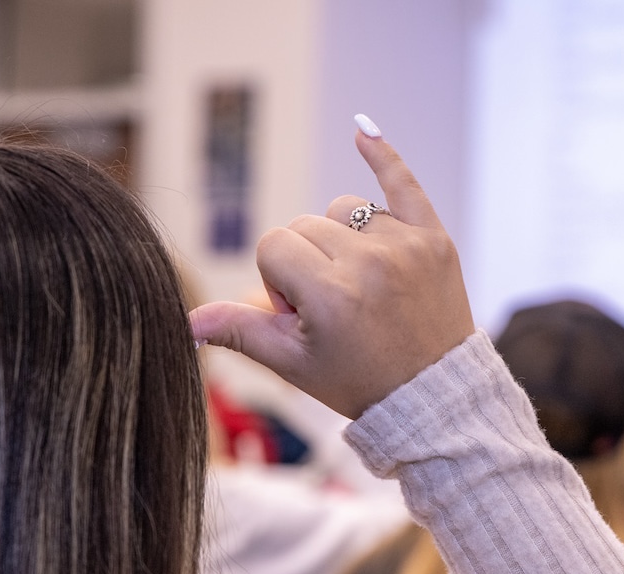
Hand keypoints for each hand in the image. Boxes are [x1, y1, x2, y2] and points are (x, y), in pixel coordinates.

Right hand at [190, 120, 475, 418]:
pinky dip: (383, 157)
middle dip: (308, 263)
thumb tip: (188, 320)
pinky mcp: (434, 239)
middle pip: (305, 225)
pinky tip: (362, 129)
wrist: (435, 393)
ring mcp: (405, 246)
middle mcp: (369, 262)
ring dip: (341, 239)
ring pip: (343, 209)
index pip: (273, 246)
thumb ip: (241, 331)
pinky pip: (403, 184)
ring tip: (361, 284)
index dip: (279, 281)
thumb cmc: (360, 381)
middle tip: (336, 308)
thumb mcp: (294, 363)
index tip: (306, 313)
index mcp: (330, 293)